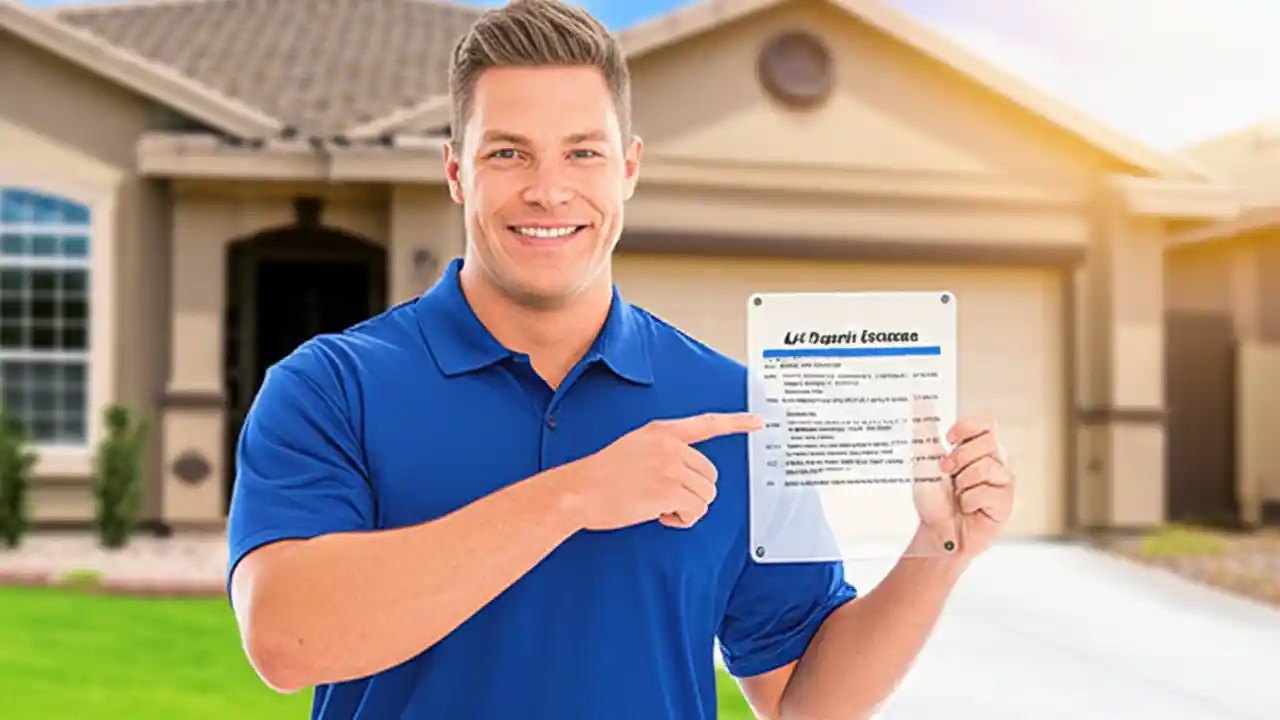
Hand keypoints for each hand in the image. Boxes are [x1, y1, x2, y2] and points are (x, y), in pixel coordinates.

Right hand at [562, 412, 763, 530]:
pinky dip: (681, 520)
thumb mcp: (634, 448)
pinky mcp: (669, 490)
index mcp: (662, 432)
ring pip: (706, 496)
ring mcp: (671, 467)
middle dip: (694, 493)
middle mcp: (671, 446)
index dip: (736, 423)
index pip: (706, 424)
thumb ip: (663, 452)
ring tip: (659, 507)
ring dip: (687, 508)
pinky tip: (660, 515)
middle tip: (667, 499)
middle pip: (710, 475)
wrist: (580, 490)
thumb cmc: (602, 476)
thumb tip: (686, 475)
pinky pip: (695, 512)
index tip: (758, 422)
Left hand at [909, 400, 1014, 558]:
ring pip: (987, 467)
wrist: (935, 530)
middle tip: (947, 472)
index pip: (987, 422)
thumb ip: (926, 431)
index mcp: (978, 447)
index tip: (949, 439)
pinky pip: (987, 492)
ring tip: (958, 494)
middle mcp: (995, 460)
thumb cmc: (934, 498)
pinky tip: (968, 508)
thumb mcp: (925, 461)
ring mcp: (1003, 481)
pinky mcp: (1006, 502)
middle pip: (988, 441)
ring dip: (963, 482)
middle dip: (960, 457)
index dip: (969, 426)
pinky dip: (969, 502)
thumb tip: (919, 400)